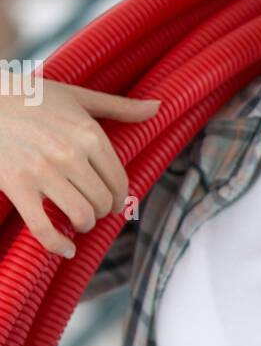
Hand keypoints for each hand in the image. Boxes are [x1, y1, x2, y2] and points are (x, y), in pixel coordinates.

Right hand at [0, 81, 160, 257]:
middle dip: (100, 211)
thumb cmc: (31, 97)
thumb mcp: (77, 96)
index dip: (117, 198)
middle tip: (91, 209)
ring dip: (83, 226)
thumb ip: (119, 106)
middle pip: (102, 203)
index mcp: (89, 133)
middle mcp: (70, 154)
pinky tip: (66, 249)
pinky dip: (58, 245)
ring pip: (81, 217)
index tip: (110, 200)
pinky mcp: (17, 186)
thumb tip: (157, 107)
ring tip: (78, 222)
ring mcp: (43, 171)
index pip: (119, 182)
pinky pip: (44, 228)